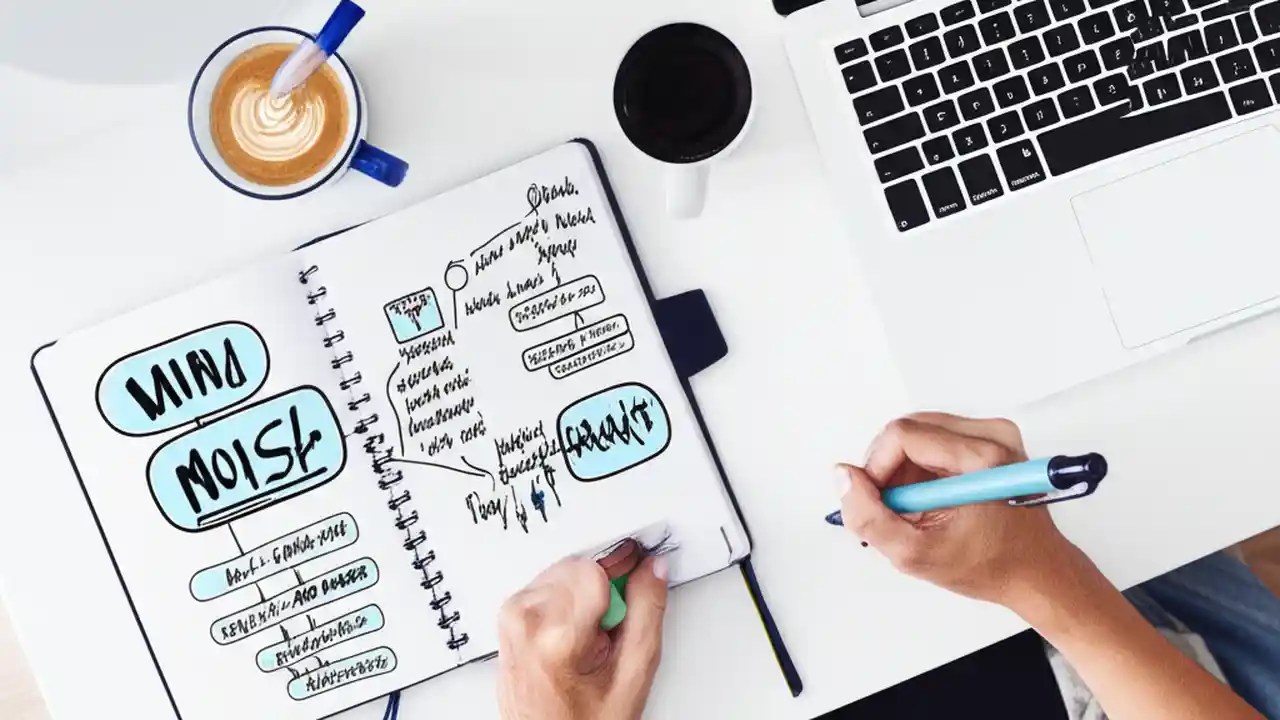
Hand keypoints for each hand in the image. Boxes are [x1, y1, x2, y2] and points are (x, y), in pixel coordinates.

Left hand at [497, 539, 668, 719]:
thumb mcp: (632, 676)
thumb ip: (646, 614)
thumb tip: (652, 570)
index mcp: (556, 637)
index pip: (595, 569)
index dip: (622, 576)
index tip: (636, 580)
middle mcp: (525, 621)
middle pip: (578, 568)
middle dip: (601, 593)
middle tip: (608, 633)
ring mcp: (512, 618)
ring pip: (562, 572)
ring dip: (582, 598)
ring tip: (588, 640)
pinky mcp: (507, 617)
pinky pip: (545, 585)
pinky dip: (563, 603)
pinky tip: (572, 634)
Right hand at [837, 413, 1087, 606]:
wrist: (1036, 570)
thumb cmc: (988, 565)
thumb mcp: (916, 555)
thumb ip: (869, 517)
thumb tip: (843, 476)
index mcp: (983, 458)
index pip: (902, 435)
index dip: (876, 467)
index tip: (879, 501)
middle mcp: (992, 435)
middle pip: (908, 429)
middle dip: (887, 468)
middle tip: (896, 509)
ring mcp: (994, 433)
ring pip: (917, 432)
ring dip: (902, 468)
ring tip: (914, 507)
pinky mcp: (991, 437)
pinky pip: (934, 438)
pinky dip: (919, 466)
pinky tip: (929, 497)